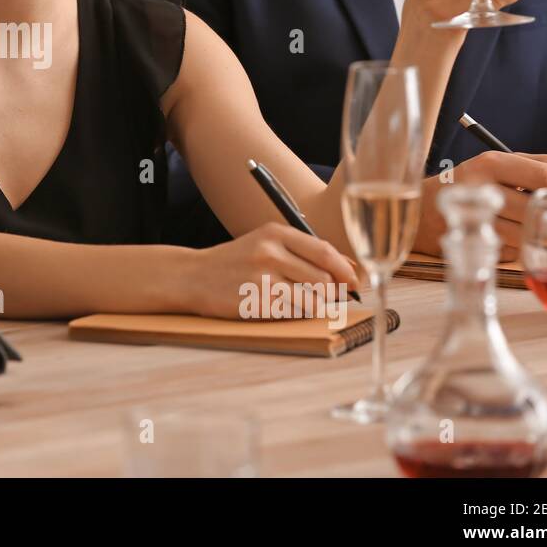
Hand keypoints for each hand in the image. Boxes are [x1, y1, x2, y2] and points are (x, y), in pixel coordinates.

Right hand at [182, 222, 363, 319]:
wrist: (192, 276)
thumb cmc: (235, 261)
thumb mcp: (266, 244)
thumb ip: (304, 252)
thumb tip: (349, 267)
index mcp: (275, 233)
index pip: (324, 251)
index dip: (345, 269)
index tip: (354, 282)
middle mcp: (270, 252)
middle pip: (323, 279)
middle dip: (332, 292)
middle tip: (327, 297)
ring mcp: (262, 279)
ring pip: (312, 300)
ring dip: (314, 305)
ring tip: (297, 301)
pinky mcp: (257, 303)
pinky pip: (294, 313)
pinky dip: (295, 314)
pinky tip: (279, 306)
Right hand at [416, 151, 546, 259]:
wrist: (421, 210)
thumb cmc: (468, 184)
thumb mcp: (498, 165)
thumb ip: (539, 166)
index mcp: (490, 163)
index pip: (546, 173)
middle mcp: (480, 188)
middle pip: (538, 205)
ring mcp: (475, 218)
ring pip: (528, 231)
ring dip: (538, 232)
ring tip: (536, 227)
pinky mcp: (474, 244)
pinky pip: (513, 250)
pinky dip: (519, 247)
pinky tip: (510, 238)